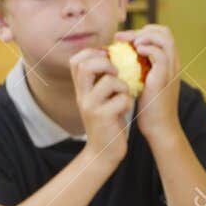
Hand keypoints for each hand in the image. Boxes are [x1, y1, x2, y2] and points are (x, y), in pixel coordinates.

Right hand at [69, 45, 133, 163]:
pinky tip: (125, 110)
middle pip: (86, 65)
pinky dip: (128, 102)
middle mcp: (82, 95)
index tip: (108, 60)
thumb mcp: (100, 99)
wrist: (103, 152)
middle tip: (116, 74)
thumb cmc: (108, 122)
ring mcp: (91, 106)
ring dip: (123, 86)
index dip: (93, 53)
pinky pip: (122, 98)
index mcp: (81, 88)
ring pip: (109, 81)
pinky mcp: (103, 117)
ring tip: (124, 96)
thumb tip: (111, 56)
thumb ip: (101, 80)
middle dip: (106, 63)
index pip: (77, 60)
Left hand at [125, 25, 183, 147]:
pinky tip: (135, 52)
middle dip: (142, 30)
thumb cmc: (149, 108)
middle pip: (164, 31)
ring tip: (130, 44)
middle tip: (123, 38)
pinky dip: (146, 48)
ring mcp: (171, 69)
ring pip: (164, 38)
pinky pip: (159, 53)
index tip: (125, 39)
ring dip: (143, 36)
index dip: (144, 31)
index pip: (162, 35)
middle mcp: (173, 63)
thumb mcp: (144, 83)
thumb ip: (139, 69)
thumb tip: (121, 58)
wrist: (159, 127)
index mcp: (169, 63)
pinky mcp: (164, 77)